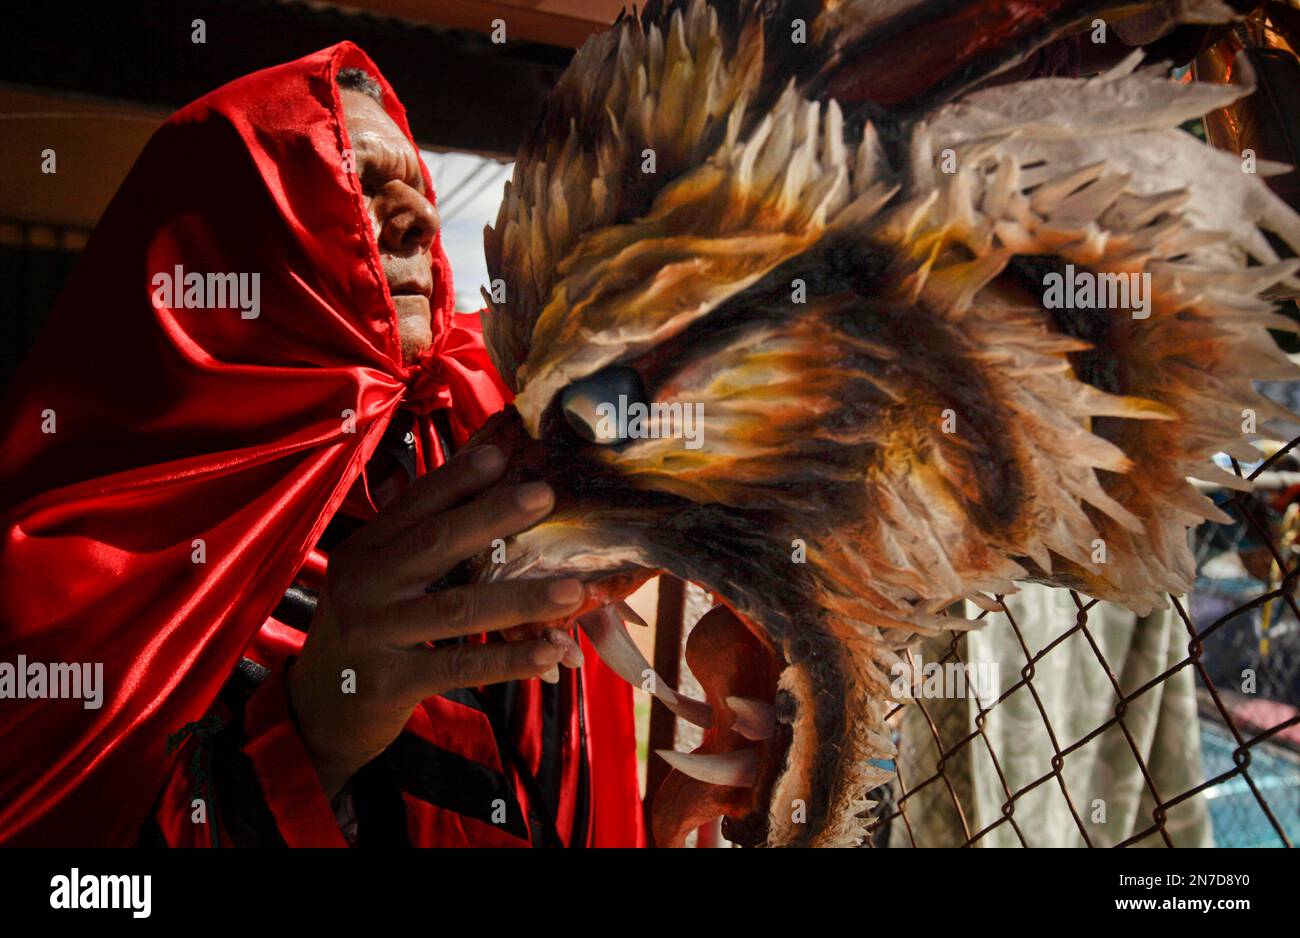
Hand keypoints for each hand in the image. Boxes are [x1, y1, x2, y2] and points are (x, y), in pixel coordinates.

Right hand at [286, 444, 585, 798]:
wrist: (319, 708)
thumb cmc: (368, 631)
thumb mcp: (378, 578)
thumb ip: (421, 540)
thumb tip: (485, 490)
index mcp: (364, 550)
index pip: (413, 504)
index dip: (456, 478)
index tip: (499, 454)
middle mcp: (364, 584)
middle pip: (436, 543)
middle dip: (493, 516)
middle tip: (545, 495)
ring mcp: (374, 633)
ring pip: (458, 608)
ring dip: (520, 599)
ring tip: (573, 590)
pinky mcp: (389, 681)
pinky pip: (459, 665)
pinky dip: (508, 659)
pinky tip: (549, 651)